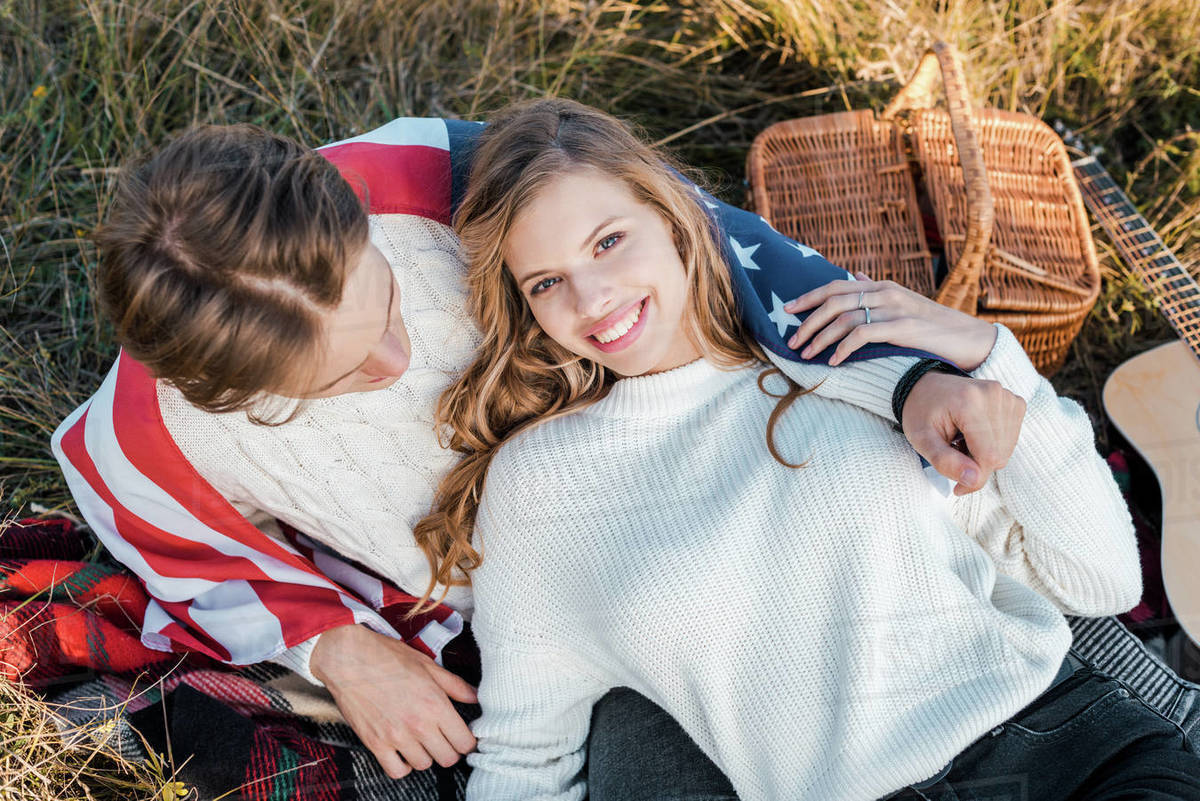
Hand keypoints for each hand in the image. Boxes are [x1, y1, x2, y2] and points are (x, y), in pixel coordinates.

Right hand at [311, 624, 477, 778]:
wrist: (349, 659)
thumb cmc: (387, 657)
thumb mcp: (428, 665)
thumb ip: (455, 685)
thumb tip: (475, 697)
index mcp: (435, 705)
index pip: (465, 742)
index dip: (467, 740)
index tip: (463, 735)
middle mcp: (418, 725)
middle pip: (448, 758)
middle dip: (450, 749)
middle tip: (444, 738)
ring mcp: (396, 737)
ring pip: (424, 765)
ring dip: (426, 755)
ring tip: (422, 740)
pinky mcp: (376, 744)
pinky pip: (396, 771)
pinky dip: (402, 765)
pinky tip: (403, 750)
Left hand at [784, 273, 996, 369]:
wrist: (970, 339)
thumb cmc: (934, 327)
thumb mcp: (903, 305)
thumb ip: (877, 292)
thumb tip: (857, 278)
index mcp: (882, 288)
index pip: (836, 286)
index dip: (808, 297)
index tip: (787, 310)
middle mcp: (885, 294)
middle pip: (834, 301)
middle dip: (807, 321)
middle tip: (792, 342)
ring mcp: (894, 309)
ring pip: (844, 317)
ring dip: (820, 337)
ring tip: (806, 354)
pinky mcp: (902, 328)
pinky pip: (863, 334)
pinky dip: (843, 348)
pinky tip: (833, 361)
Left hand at [900, 371, 1025, 495]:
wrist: (925, 386)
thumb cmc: (921, 413)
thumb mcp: (921, 440)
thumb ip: (945, 461)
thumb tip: (973, 480)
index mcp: (969, 402)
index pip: (988, 456)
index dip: (974, 478)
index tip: (957, 487)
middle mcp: (994, 395)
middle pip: (999, 455)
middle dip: (977, 466)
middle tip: (953, 454)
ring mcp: (1007, 396)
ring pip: (1007, 450)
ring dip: (985, 455)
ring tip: (962, 441)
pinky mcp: (1015, 402)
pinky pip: (1012, 439)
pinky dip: (994, 444)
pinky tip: (975, 434)